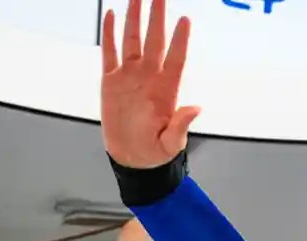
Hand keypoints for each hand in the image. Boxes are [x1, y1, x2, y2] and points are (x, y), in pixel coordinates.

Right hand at [101, 0, 199, 168]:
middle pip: (154, 40)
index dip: (180, 39)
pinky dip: (110, 33)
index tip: (185, 19)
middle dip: (157, 16)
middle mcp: (149, 77)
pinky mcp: (112, 81)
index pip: (176, 58)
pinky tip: (113, 15)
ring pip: (132, 39)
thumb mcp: (171, 143)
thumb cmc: (155, 152)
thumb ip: (181, 125)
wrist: (132, 158)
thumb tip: (196, 108)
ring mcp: (130, 76)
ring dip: (135, 18)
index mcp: (166, 89)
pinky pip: (110, 52)